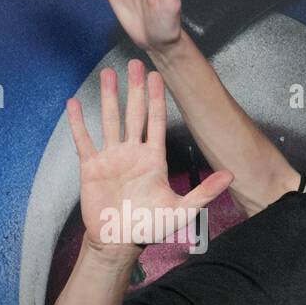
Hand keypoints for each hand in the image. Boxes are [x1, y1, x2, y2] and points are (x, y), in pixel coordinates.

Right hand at [67, 60, 230, 255]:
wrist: (121, 241)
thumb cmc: (150, 226)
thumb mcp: (182, 210)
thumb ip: (205, 192)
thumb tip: (231, 176)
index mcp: (154, 159)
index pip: (157, 122)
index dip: (157, 99)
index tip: (157, 76)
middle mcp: (133, 153)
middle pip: (134, 114)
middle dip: (135, 89)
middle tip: (135, 63)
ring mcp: (111, 157)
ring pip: (110, 120)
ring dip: (109, 97)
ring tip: (108, 74)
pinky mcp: (91, 166)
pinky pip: (84, 140)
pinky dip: (79, 122)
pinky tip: (74, 103)